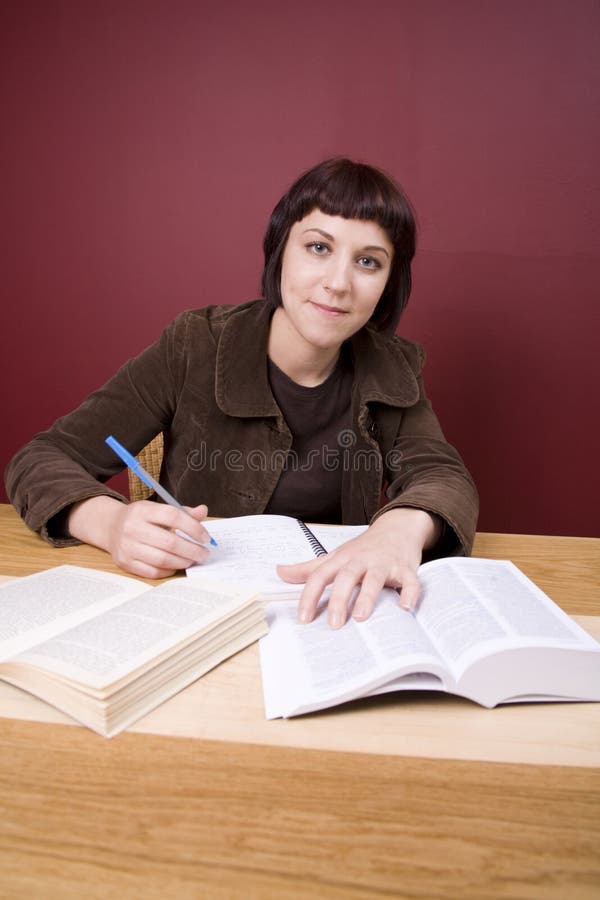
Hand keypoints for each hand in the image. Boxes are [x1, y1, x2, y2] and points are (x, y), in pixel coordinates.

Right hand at [68, 496, 213, 578]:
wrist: (110, 527)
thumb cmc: (141, 518)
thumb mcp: (158, 509)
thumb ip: (182, 512)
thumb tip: (203, 511)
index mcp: (143, 510)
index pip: (173, 516)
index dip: (193, 528)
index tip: (205, 538)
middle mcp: (132, 527)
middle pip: (170, 542)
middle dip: (192, 550)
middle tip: (204, 554)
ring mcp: (127, 546)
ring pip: (162, 559)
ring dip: (183, 562)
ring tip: (193, 560)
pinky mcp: (124, 562)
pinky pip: (153, 571)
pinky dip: (169, 570)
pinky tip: (176, 565)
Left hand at [276, 509, 440, 628]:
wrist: (397, 528)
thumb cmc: (363, 548)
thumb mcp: (335, 555)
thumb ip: (309, 568)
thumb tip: (280, 572)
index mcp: (341, 559)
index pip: (320, 575)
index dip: (310, 596)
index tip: (303, 618)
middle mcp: (361, 560)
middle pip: (347, 577)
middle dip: (339, 600)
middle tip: (334, 624)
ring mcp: (383, 563)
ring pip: (375, 578)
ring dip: (368, 596)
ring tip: (362, 617)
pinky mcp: (405, 568)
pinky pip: (409, 580)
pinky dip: (409, 593)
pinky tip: (405, 607)